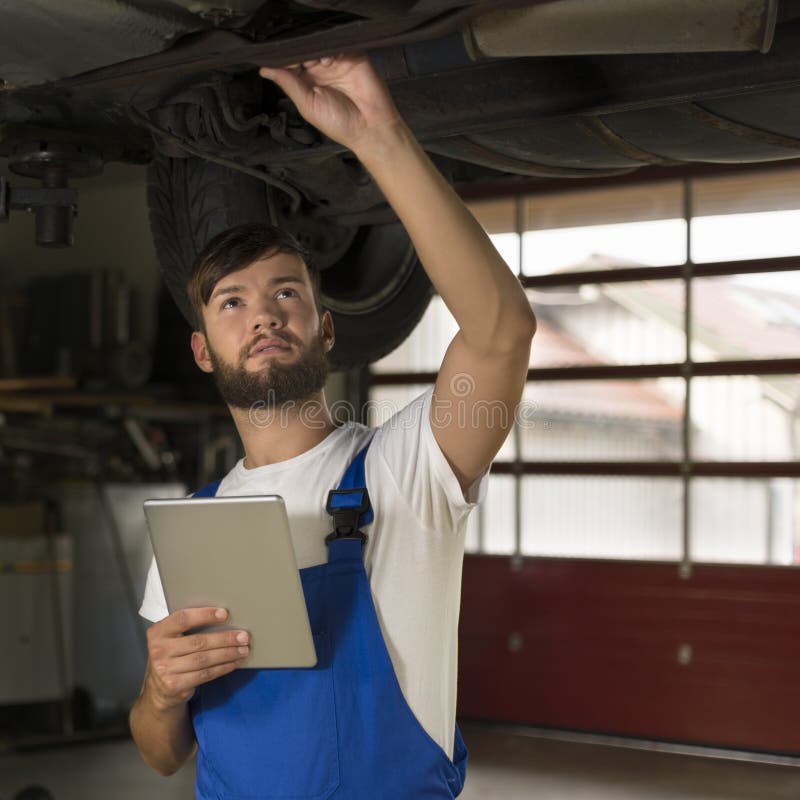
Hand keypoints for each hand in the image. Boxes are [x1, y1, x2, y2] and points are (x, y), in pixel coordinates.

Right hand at [144, 607, 248, 709]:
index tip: (225, 614)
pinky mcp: (175, 685)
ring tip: (243, 649)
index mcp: (158, 632)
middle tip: (243, 636)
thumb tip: (223, 617)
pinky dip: (223, 668)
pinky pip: (205, 674)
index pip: (182, 619)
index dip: (204, 615)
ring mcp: (165, 670)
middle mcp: (159, 650)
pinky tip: (233, 662)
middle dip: (225, 638)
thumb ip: (188, 627)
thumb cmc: (172, 656)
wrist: (158, 690)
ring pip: (204, 659)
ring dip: (228, 654)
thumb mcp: (171, 638)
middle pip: (198, 642)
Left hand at [259, 53, 403, 155]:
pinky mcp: (353, 56)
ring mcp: (336, 62)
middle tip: (300, 61)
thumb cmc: (339, 123)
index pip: (290, 63)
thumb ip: (288, 84)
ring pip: (319, 45)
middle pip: (303, 51)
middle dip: (299, 53)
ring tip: (315, 63)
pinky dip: (330, 48)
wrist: (370, 127)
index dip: (284, 60)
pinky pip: (339, 43)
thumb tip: (264, 70)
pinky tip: (329, 61)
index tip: (279, 60)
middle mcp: (321, 71)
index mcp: (307, 83)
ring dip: (314, 50)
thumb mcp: (307, 105)